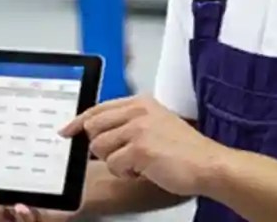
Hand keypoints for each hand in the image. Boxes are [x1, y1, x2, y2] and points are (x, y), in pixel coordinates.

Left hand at [61, 94, 225, 197]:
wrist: (209, 164)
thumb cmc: (185, 150)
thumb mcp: (156, 124)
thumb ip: (127, 122)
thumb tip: (95, 132)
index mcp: (140, 102)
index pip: (98, 108)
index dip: (79, 121)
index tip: (67, 130)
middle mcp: (138, 111)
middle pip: (94, 128)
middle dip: (103, 147)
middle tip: (124, 156)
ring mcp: (138, 129)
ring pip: (100, 148)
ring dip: (116, 161)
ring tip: (140, 162)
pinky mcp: (140, 148)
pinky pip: (114, 165)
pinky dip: (127, 173)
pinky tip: (145, 169)